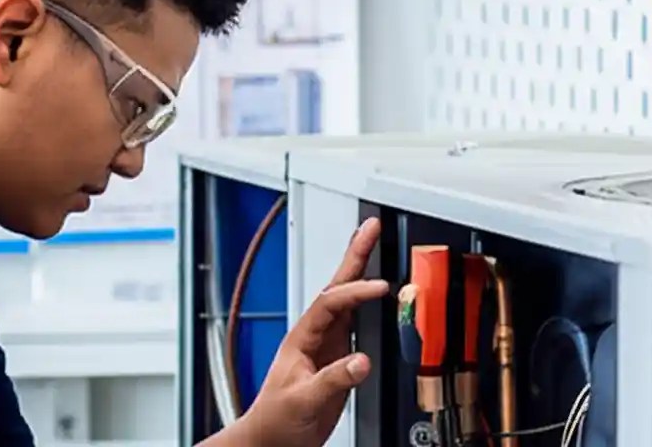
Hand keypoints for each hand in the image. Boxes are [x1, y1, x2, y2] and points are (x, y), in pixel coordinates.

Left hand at [225, 217, 388, 446]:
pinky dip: (367, 301)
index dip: (355, 292)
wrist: (272, 439)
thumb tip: (361, 360)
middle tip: (370, 227)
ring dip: (360, 270)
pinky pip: (355, 321)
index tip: (379, 287)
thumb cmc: (277, 420)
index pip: (330, 304)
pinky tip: (376, 292)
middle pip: (337, 286)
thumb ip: (334, 380)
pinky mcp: (336, 357)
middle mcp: (313, 334)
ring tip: (373, 242)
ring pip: (346, 298)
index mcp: (301, 337)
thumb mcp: (304, 399)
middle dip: (354, 255)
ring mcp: (325, 343)